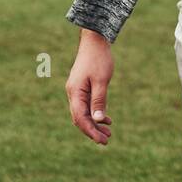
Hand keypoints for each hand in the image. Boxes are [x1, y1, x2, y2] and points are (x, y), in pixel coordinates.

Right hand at [65, 30, 113, 145]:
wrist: (94, 41)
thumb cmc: (99, 59)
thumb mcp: (102, 81)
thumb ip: (99, 100)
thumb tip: (97, 120)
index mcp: (75, 93)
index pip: (80, 118)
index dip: (90, 131)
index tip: (102, 140)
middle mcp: (73, 93)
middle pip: (80, 118)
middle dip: (92, 130)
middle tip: (106, 140)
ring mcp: (76, 90)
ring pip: (84, 113)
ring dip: (95, 123)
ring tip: (108, 132)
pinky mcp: (82, 87)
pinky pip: (86, 105)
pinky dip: (95, 113)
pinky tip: (106, 118)